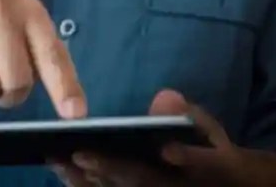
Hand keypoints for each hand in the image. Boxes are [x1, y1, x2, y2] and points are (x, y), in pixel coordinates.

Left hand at [51, 90, 275, 186]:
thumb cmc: (216, 158)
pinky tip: (65, 175)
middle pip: (151, 185)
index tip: (168, 150)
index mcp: (217, 170)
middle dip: (115, 171)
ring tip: (59, 162)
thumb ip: (192, 118)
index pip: (206, 165)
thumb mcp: (213, 134)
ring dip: (92, 183)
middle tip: (80, 153)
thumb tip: (167, 98)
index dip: (191, 160)